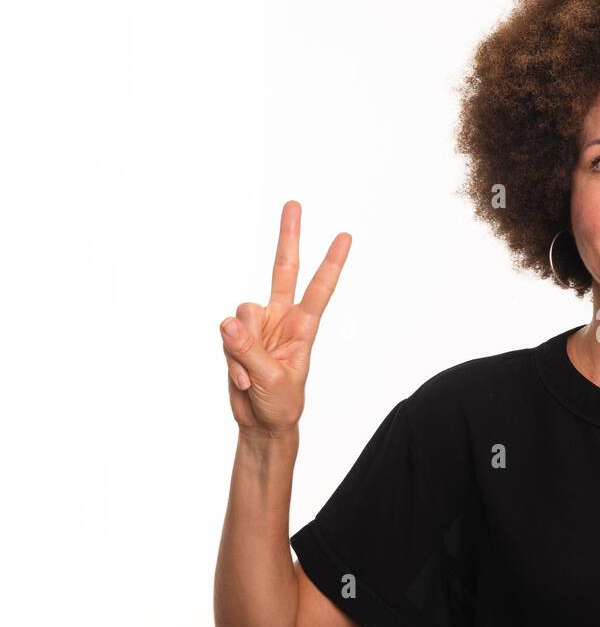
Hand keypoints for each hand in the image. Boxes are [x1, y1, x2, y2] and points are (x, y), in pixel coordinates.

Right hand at [219, 200, 350, 434]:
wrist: (261, 423)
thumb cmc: (281, 403)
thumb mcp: (274, 379)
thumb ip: (251, 350)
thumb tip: (229, 322)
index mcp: (304, 327)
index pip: (320, 288)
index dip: (331, 263)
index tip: (345, 237)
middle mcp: (281, 318)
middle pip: (283, 269)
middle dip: (288, 236)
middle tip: (294, 203)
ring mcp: (257, 325)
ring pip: (242, 312)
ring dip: (243, 347)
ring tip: (252, 374)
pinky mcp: (236, 336)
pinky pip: (226, 334)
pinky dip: (231, 359)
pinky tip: (242, 378)